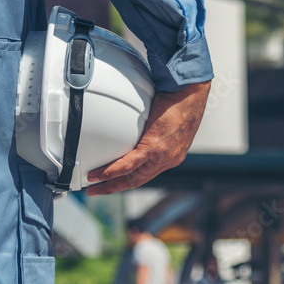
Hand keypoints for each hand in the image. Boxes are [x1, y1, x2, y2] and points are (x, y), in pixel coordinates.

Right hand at [86, 79, 211, 195]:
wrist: (190, 93)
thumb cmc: (181, 99)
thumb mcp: (168, 119)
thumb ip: (154, 126)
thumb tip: (139, 120)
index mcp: (171, 155)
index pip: (147, 173)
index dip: (129, 179)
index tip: (114, 181)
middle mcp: (167, 161)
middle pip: (137, 181)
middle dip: (115, 187)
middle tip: (96, 191)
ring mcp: (162, 157)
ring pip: (132, 178)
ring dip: (110, 184)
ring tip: (93, 186)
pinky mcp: (154, 148)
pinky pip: (129, 165)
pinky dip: (112, 171)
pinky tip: (99, 175)